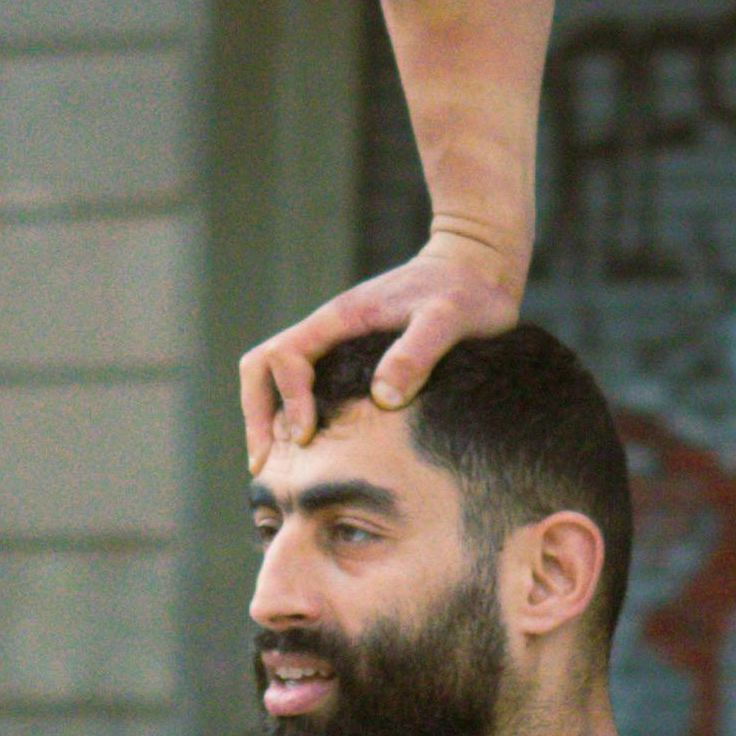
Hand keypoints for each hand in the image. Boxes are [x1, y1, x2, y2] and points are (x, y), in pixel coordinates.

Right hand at [243, 230, 523, 461]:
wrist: (478, 269)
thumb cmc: (467, 292)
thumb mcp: (450, 319)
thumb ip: (418, 352)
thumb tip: (383, 398)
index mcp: (341, 319)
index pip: (283, 356)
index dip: (288, 398)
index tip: (307, 435)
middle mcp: (329, 330)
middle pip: (262, 368)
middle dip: (257, 415)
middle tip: (263, 466)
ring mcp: (336, 344)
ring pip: (276, 378)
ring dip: (268, 418)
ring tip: (275, 466)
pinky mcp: (350, 358)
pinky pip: (304, 385)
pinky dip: (292, 416)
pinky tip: (310, 451)